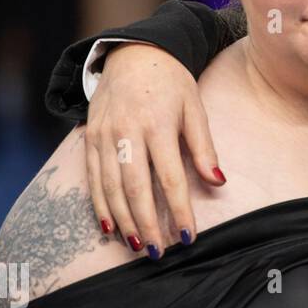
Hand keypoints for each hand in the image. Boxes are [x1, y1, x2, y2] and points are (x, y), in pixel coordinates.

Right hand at [84, 43, 223, 257]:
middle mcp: (127, 133)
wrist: (132, 54)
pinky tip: (110, 227)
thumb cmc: (171, 84)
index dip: (180, 210)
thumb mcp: (195, 108)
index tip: (189, 236)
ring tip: (138, 246)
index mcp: (158, 125)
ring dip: (123, 221)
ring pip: (110, 188)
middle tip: (159, 253)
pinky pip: (92, 178)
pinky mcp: (89, 138)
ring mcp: (104, 136)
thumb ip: (204, 147)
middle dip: (148, 224)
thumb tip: (218, 182)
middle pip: (135, 189)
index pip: (170, 178)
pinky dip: (100, 205)